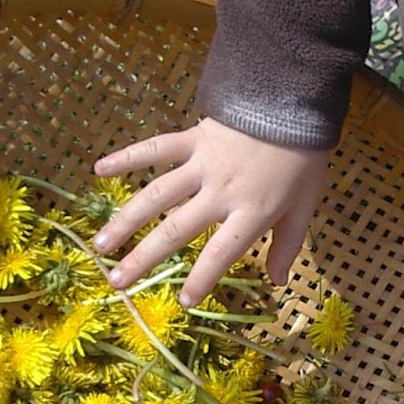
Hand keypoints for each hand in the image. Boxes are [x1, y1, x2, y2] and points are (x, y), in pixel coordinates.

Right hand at [90, 117, 330, 305]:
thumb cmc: (303, 159)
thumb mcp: (304, 206)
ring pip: (156, 194)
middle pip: (176, 229)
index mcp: (252, 211)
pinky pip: (156, 148)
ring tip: (100, 245)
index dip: (202, 277)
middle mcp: (221, 190)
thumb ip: (287, 245)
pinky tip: (98, 170)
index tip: (184, 301)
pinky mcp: (193, 138)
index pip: (222, 251)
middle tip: (117, 282)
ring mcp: (203, 163)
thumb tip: (278, 282)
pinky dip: (127, 156)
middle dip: (144, 258)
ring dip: (125, 220)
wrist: (295, 102)